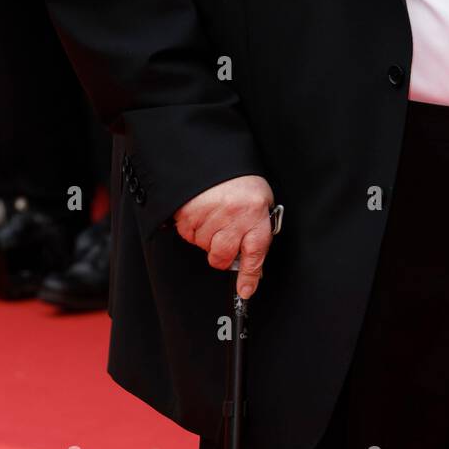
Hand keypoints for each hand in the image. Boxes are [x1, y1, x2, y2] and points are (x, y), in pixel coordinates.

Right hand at [172, 173, 275, 297]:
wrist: (215, 158)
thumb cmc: (240, 181)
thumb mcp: (259, 202)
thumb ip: (256, 230)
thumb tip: (252, 261)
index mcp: (255, 214)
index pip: (255, 255)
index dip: (249, 277)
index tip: (245, 291)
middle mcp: (233, 218)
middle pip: (222, 257)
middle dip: (222, 253)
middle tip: (224, 235)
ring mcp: (210, 217)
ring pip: (204, 247)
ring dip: (207, 236)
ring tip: (214, 214)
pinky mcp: (188, 215)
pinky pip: (188, 235)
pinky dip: (192, 228)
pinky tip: (201, 211)